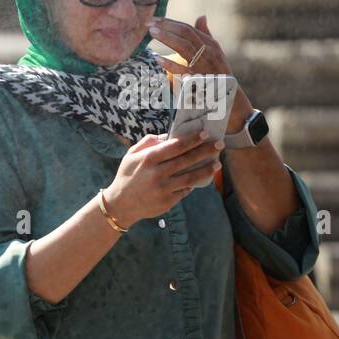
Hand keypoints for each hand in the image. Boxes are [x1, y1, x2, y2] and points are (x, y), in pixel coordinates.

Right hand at [105, 127, 223, 226]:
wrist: (120, 205)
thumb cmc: (126, 176)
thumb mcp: (131, 156)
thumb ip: (148, 142)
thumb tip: (169, 136)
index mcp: (148, 159)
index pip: (175, 146)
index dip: (192, 139)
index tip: (205, 134)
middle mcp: (157, 173)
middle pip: (187, 160)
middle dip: (206, 151)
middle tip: (219, 145)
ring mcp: (163, 189)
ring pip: (191, 177)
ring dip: (206, 170)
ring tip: (217, 164)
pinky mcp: (168, 201)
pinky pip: (185, 190)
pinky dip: (194, 184)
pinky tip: (201, 178)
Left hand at [147, 15, 251, 132]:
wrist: (231, 102)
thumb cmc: (220, 78)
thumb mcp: (216, 55)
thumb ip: (206, 36)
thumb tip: (201, 16)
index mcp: (212, 45)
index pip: (189, 29)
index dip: (171, 23)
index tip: (155, 20)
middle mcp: (211, 53)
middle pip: (187, 35)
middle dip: (167, 27)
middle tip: (149, 24)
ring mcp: (208, 66)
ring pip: (186, 48)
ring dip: (168, 39)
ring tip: (152, 33)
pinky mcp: (203, 80)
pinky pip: (186, 71)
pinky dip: (172, 64)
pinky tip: (158, 59)